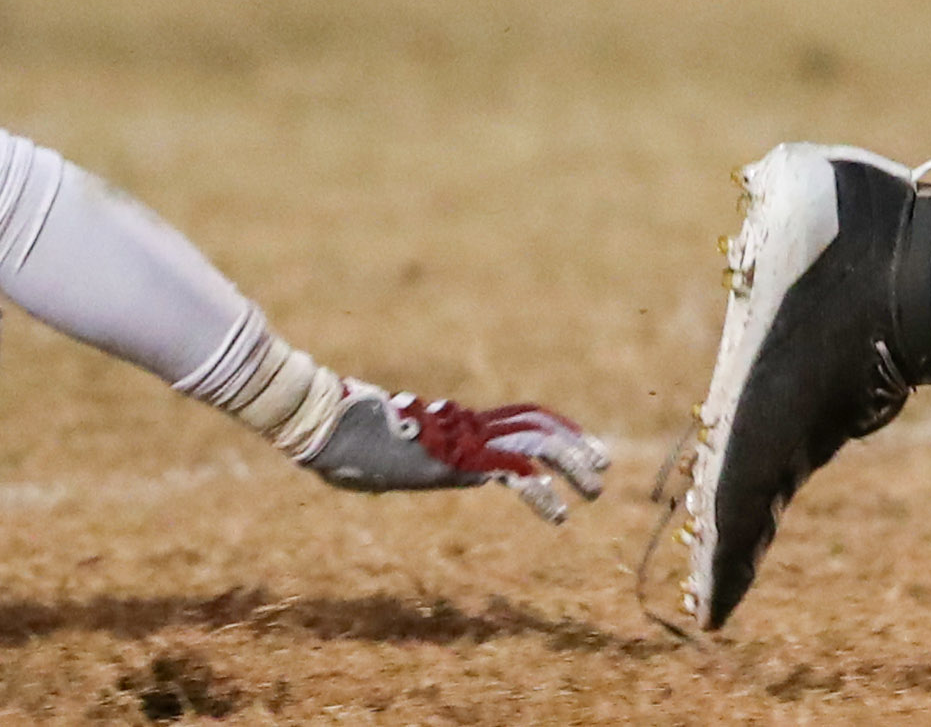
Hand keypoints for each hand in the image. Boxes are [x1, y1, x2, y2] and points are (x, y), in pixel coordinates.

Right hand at [302, 385, 609, 521]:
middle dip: (575, 445)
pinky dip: (540, 490)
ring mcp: (464, 441)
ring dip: (571, 463)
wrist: (326, 428)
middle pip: (537, 427)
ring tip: (596, 487)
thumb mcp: (383, 461)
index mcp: (458, 429)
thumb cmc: (343, 443)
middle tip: (603, 467)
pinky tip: (559, 511)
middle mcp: (468, 430)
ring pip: (535, 444)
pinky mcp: (455, 459)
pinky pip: (511, 470)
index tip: (580, 448)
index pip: (521, 420)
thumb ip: (402, 463)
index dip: (554, 430)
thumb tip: (381, 467)